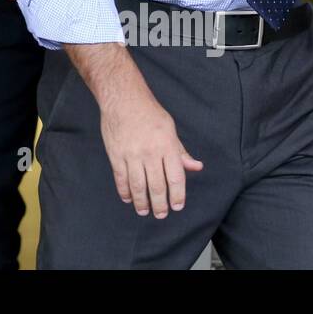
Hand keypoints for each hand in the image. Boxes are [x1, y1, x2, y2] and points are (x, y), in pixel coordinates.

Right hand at [97, 65, 202, 217]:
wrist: (122, 98)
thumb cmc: (149, 112)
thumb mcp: (170, 129)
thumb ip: (181, 151)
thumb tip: (196, 167)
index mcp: (167, 146)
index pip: (175, 178)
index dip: (177, 196)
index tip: (177, 206)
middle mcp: (150, 152)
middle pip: (156, 186)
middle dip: (160, 204)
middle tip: (161, 214)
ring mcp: (131, 154)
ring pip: (138, 186)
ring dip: (142, 202)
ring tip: (144, 211)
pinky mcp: (116, 154)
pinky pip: (121, 178)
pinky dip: (125, 191)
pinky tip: (128, 198)